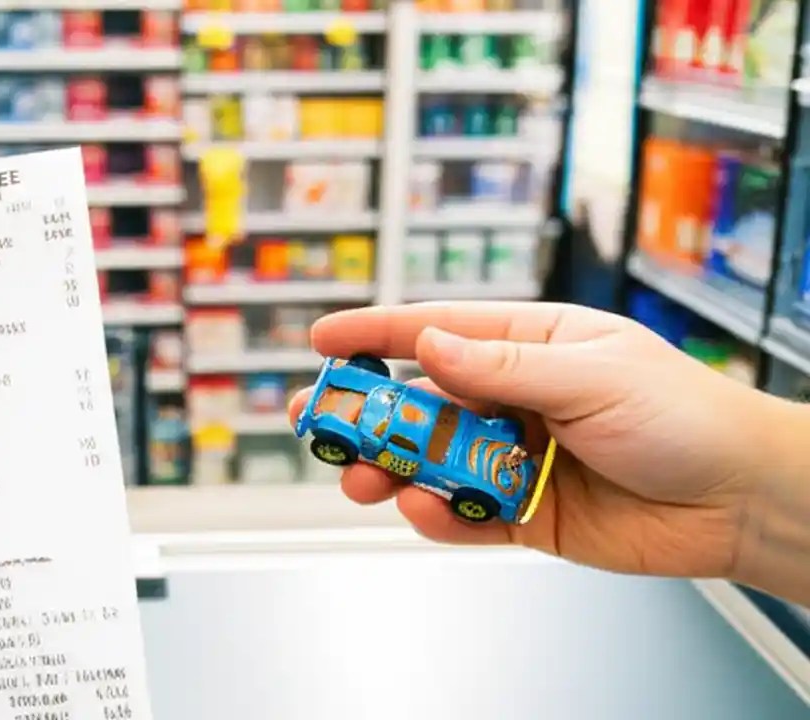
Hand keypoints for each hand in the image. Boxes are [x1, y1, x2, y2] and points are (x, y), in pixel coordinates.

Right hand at [290, 302, 805, 586]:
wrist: (741, 500)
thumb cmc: (685, 415)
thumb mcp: (590, 376)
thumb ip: (502, 369)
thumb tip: (427, 349)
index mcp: (529, 346)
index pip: (437, 333)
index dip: (376, 333)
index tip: (322, 339)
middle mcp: (512, 400)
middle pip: (419, 404)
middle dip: (366, 414)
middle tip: (320, 424)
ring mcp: (514, 458)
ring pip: (431, 462)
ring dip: (390, 470)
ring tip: (362, 480)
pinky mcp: (524, 512)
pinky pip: (464, 513)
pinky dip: (438, 516)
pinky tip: (425, 510)